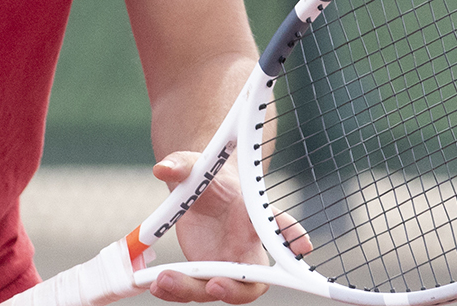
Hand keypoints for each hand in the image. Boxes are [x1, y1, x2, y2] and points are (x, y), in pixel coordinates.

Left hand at [143, 153, 311, 303]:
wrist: (197, 189)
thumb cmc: (207, 177)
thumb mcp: (193, 166)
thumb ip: (181, 165)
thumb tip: (162, 168)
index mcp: (252, 216)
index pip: (279, 225)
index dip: (293, 236)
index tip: (302, 245)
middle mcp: (245, 247)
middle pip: (253, 279)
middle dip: (237, 288)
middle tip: (214, 285)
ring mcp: (225, 263)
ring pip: (218, 289)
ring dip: (192, 290)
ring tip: (162, 280)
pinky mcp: (203, 272)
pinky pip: (193, 289)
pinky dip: (175, 291)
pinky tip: (154, 283)